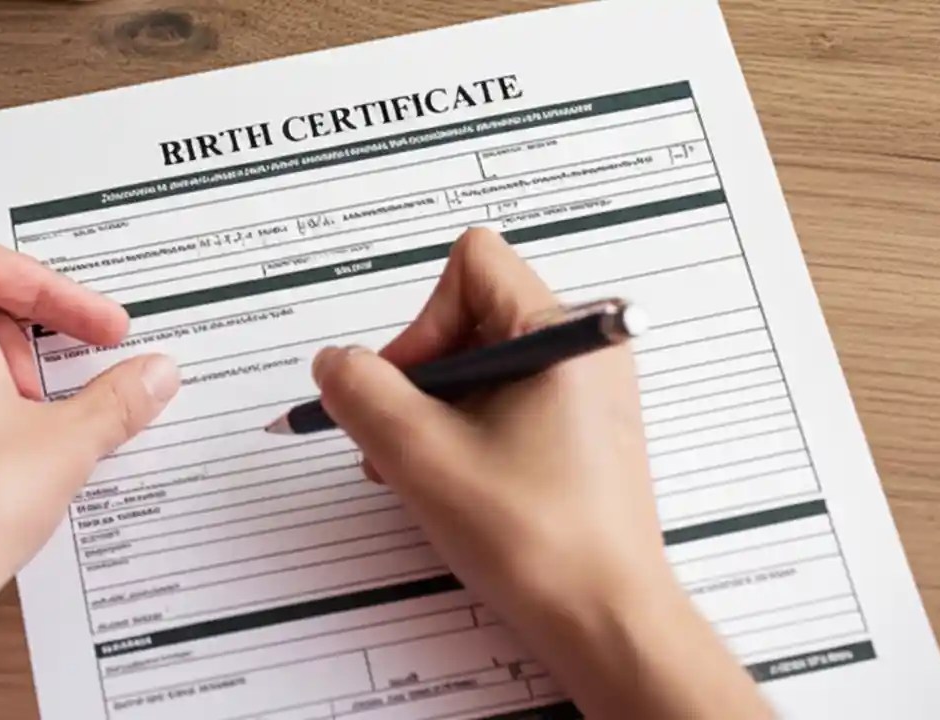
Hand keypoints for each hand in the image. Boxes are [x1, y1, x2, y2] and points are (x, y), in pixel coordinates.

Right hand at [314, 228, 768, 718]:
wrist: (604, 623)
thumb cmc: (531, 537)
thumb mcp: (421, 455)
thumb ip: (362, 393)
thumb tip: (335, 362)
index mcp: (562, 331)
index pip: (472, 264)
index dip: (422, 320)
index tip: (406, 390)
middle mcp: (583, 348)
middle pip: (470, 316)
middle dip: (417, 376)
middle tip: (392, 441)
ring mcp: (584, 393)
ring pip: (481, 366)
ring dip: (431, 412)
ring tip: (411, 473)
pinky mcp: (579, 433)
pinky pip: (505, 403)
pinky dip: (463, 433)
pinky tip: (445, 484)